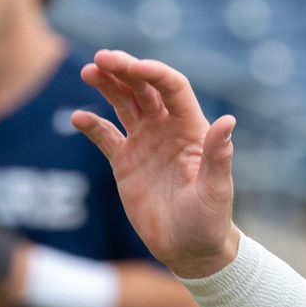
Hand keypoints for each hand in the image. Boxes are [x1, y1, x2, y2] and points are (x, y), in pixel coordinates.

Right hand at [73, 50, 238, 277]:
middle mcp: (167, 129)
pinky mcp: (125, 162)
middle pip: (144, 88)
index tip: (133, 66)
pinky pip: (106, 136)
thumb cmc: (210, 220)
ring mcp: (145, 143)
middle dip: (124, 70)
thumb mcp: (215, 190)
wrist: (190, 249)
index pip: (172, 88)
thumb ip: (218, 156)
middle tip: (101, 58)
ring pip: (124, 104)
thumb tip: (228, 121)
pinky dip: (92, 125)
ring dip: (107, 85)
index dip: (153, 73)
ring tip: (89, 71)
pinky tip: (77, 117)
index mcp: (191, 128)